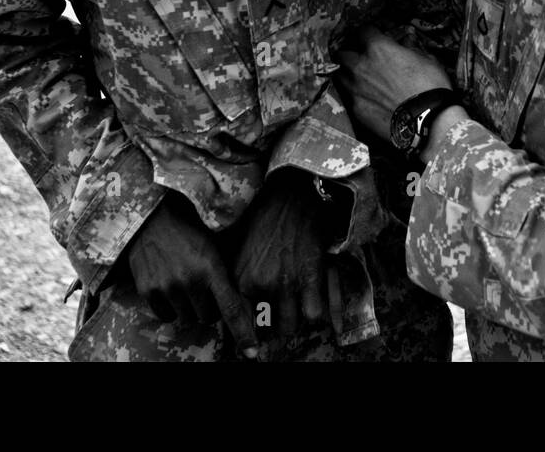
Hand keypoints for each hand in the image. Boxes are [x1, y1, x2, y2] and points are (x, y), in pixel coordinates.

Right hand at [126, 191, 259, 357]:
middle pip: (208, 317)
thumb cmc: (191, 230)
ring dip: (191, 308)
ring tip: (187, 284)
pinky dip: (171, 308)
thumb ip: (226, 275)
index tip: (252, 353)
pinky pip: (166, 316)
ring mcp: (166, 287)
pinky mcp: (147, 291)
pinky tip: (171, 287)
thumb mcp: (215, 247)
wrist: (153, 217)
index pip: (231, 308)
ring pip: (187, 319)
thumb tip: (248, 304)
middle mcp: (189, 280)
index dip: (243, 333)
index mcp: (211, 267)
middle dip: (210, 308)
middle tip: (205, 288)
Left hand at [234, 170, 334, 338]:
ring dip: (295, 323)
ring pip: (291, 326)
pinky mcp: (310, 276)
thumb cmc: (265, 219)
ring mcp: (285, 282)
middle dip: (274, 330)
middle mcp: (259, 284)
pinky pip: (314, 314)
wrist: (292, 196)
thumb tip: (228, 306)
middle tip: (278, 324)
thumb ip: (236, 278)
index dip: (247, 338)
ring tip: (296, 313)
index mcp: (239, 278)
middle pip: (267, 330)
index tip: (252, 348)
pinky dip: (315, 313)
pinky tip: (314, 302)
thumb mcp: (239, 248)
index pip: (238, 324)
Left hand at [335, 25, 452, 143]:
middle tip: (360, 58)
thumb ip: (411, 48)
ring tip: (358, 78)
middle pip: (342, 54)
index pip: (363, 31)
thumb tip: (406, 41)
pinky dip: (354, 95)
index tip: (374, 37)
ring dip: (347, 74)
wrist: (427, 121)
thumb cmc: (430, 86)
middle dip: (350, 54)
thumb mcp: (426, 60)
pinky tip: (365, 98)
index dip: (369, 33)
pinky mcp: (356, 109)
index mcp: (378, 48)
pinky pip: (348, 97)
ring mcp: (355, 88)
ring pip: (340, 75)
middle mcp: (360, 66)